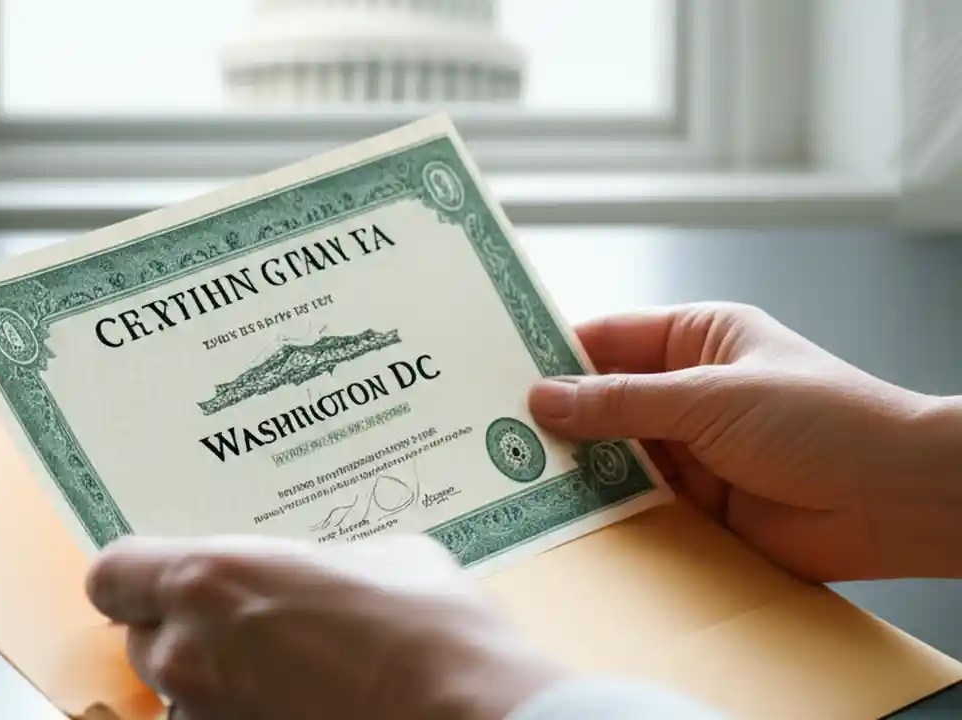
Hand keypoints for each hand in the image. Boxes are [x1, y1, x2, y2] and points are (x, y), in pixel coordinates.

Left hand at [85, 535, 562, 719]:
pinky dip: (250, 717)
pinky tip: (308, 706)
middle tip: (251, 628)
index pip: (114, 574)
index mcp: (210, 580)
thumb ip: (319, 565)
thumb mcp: (382, 559)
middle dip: (187, 634)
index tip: (162, 580)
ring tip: (291, 676)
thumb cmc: (433, 634)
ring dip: (219, 685)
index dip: (137, 578)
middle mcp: (190, 654)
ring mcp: (210, 719)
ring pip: (184, 697)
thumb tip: (319, 578)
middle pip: (147, 642)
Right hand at [529, 302, 961, 581]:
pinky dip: (604, 505)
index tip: (495, 368)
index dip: (554, 351)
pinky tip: (559, 511)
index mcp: (698, 338)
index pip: (609, 337)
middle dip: (556, 414)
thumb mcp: (711, 397)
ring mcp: (693, 448)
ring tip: (508, 473)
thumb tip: (544, 398)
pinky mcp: (699, 503)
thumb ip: (623, 402)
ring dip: (575, 464)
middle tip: (488, 429)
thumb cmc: (823, 420)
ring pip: (615, 452)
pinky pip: (637, 499)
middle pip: (604, 398)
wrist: (897, 499)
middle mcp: (690, 389)